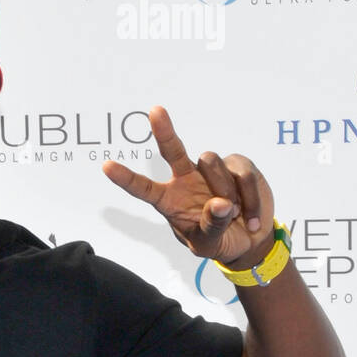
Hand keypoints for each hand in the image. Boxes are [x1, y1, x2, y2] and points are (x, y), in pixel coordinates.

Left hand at [102, 106, 274, 265]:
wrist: (250, 239)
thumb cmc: (219, 242)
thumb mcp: (210, 244)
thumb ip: (211, 226)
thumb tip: (221, 203)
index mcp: (170, 201)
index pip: (144, 188)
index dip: (126, 178)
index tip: (106, 166)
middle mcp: (187, 180)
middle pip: (173, 150)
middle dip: (165, 131)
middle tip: (155, 111)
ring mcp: (212, 170)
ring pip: (211, 163)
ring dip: (226, 191)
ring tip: (235, 214)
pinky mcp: (237, 165)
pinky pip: (242, 173)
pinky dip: (250, 198)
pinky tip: (250, 215)